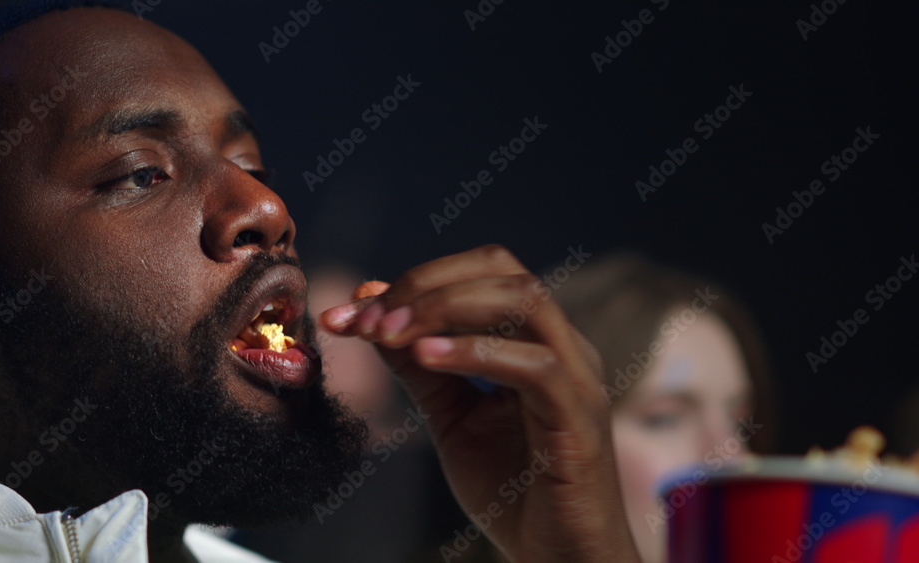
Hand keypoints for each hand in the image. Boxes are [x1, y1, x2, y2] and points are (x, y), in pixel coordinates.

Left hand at [320, 245, 639, 561]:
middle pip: (504, 271)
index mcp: (537, 341)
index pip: (482, 273)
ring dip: (445, 307)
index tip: (351, 313)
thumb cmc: (515, 492)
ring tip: (389, 332)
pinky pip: (535, 367)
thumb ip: (418, 365)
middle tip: (368, 319)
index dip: (415, 280)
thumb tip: (371, 308)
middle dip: (426, 284)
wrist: (559, 561)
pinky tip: (426, 357)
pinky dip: (475, 352)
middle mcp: (564, 347)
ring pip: (523, 302)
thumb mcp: (451, 418)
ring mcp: (577, 379)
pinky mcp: (578, 419)